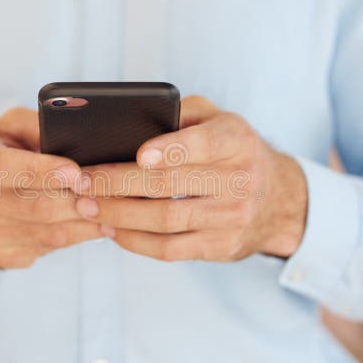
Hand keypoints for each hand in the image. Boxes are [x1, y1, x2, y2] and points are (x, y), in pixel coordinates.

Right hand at [0, 107, 102, 268]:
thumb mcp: (7, 127)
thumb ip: (37, 125)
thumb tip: (76, 136)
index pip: (9, 169)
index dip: (47, 173)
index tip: (78, 174)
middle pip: (37, 207)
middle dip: (77, 201)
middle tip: (109, 194)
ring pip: (49, 234)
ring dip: (85, 223)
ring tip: (111, 209)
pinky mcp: (1, 258)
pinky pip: (49, 249)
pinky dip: (75, 236)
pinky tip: (89, 223)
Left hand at [74, 96, 307, 261]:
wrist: (279, 200)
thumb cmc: (233, 151)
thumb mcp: (220, 120)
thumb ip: (183, 113)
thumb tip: (131, 118)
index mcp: (236, 141)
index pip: (204, 144)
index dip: (172, 149)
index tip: (139, 153)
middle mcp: (238, 180)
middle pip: (170, 187)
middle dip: (118, 184)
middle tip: (82, 181)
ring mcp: (231, 218)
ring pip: (165, 221)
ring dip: (119, 214)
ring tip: (86, 205)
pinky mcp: (220, 247)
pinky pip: (170, 249)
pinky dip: (134, 240)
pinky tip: (111, 228)